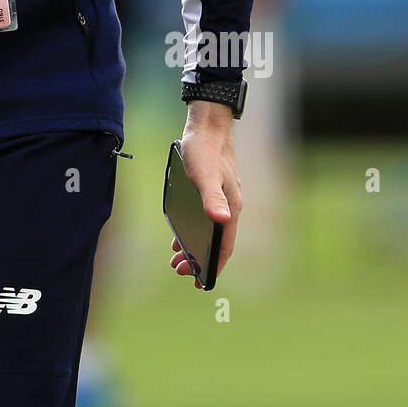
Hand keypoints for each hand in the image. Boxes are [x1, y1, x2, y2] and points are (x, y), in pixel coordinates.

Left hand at [169, 101, 240, 287]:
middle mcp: (228, 207)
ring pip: (209, 232)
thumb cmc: (205, 149)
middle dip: (199, 260)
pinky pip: (203, 220)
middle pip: (216, 242)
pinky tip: (180, 236)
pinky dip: (192, 232)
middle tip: (180, 271)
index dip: (214, 266)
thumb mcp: (205, 175)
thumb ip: (212, 197)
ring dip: (194, 247)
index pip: (224, 246)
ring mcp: (221, 199)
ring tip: (177, 259)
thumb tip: (221, 220)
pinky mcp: (211, 191)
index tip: (200, 283)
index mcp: (230, 208)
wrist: (208, 124)